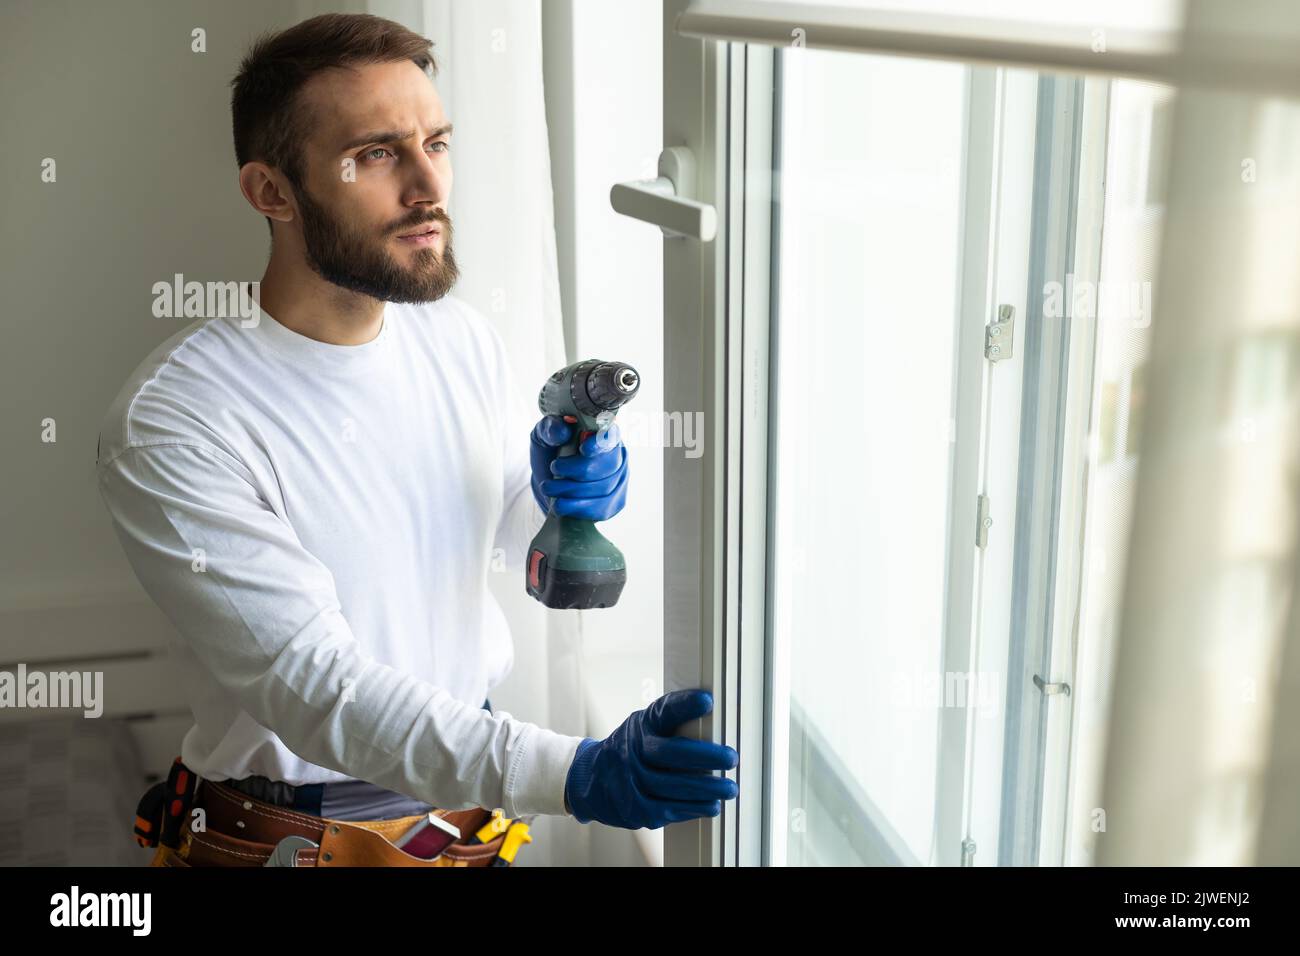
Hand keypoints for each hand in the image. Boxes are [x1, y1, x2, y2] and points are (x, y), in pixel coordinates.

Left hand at [529, 416, 628, 520]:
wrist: (548, 483)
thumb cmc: (550, 453)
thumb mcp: (543, 436)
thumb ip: (550, 429)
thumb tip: (562, 431)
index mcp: (603, 432)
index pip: (611, 435)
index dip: (600, 443)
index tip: (584, 449)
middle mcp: (616, 454)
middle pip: (609, 465)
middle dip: (578, 470)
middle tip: (554, 468)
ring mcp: (618, 480)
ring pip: (604, 488)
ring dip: (571, 490)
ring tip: (548, 487)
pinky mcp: (613, 502)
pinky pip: (601, 508)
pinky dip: (577, 507)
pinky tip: (560, 504)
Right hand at [563, 689, 738, 828]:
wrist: (590, 780)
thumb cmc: (629, 749)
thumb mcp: (643, 727)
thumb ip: (670, 725)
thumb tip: (714, 720)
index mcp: (640, 726)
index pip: (663, 712)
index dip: (684, 705)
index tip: (706, 701)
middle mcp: (633, 752)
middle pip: (670, 754)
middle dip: (705, 757)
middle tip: (730, 758)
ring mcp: (631, 782)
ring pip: (672, 787)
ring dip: (706, 789)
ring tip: (729, 788)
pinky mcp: (634, 809)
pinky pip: (667, 810)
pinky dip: (693, 808)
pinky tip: (711, 806)